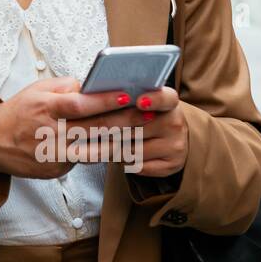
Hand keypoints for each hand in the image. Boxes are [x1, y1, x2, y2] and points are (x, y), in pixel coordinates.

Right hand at [0, 76, 134, 178]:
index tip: (127, 97)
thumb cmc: (18, 112)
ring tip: (142, 133)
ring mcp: (54, 155)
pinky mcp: (56, 170)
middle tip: (148, 114)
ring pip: (96, 150)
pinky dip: (102, 153)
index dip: (105, 101)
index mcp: (45, 108)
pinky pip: (84, 161)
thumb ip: (65, 87)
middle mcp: (50, 132)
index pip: (80, 104)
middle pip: (94, 128)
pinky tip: (119, 146)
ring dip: (121, 142)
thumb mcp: (36, 90)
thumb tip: (93, 86)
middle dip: (125, 121)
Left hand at [64, 85, 186, 175]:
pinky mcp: (172, 165)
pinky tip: (119, 154)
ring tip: (103, 141)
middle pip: (137, 128)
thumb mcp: (138, 101)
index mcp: (168, 102)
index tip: (140, 101)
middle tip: (84, 128)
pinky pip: (138, 166)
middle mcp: (175, 123)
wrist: (169, 138)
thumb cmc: (143, 115)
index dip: (154, 100)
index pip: (165, 98)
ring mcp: (176, 145)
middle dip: (109, 129)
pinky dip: (124, 162)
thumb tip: (88, 95)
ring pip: (133, 149)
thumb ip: (122, 98)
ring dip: (113, 147)